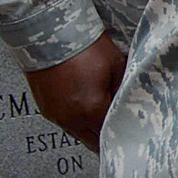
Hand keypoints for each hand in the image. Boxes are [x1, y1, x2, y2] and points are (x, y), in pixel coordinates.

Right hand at [23, 32, 126, 153]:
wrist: (52, 34)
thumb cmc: (87, 47)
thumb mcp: (116, 67)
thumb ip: (122, 92)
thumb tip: (127, 107)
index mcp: (91, 110)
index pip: (110, 136)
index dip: (122, 136)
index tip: (131, 136)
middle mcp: (71, 119)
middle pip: (93, 142)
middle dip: (107, 139)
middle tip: (120, 135)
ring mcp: (56, 116)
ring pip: (79, 136)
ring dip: (91, 132)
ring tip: (105, 121)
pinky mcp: (46, 110)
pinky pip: (66, 125)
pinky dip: (78, 123)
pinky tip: (86, 111)